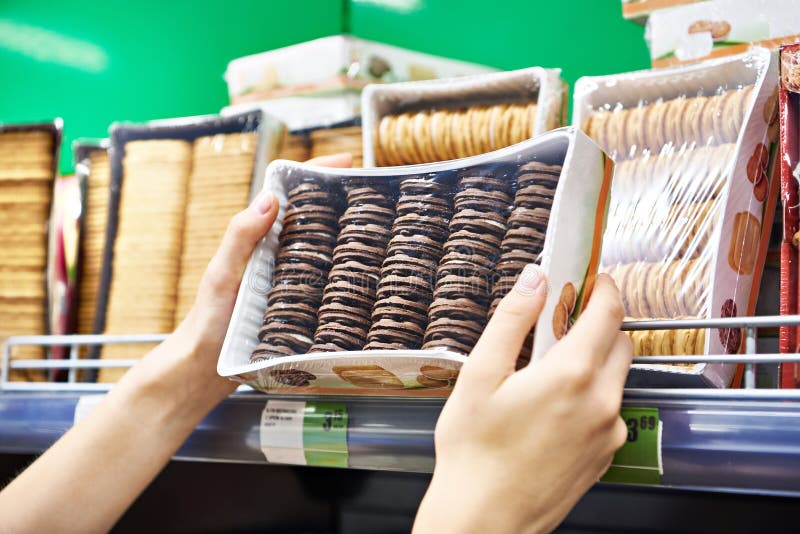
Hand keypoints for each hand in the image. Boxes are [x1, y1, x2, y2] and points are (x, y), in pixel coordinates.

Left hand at [119, 153, 354, 413]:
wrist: (203, 371)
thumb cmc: (208, 324)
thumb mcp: (223, 276)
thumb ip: (240, 237)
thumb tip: (270, 197)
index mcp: (255, 239)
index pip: (286, 194)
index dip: (315, 172)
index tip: (347, 162)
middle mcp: (273, 254)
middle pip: (310, 216)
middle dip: (340, 199)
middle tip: (375, 194)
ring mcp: (286, 278)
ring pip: (320, 246)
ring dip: (346, 232)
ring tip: (378, 227)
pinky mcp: (296, 303)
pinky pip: (323, 279)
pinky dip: (344, 269)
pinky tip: (363, 273)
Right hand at [414, 266, 631, 533]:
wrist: (485, 519)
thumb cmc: (474, 452)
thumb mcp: (480, 375)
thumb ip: (512, 319)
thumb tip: (534, 279)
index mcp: (572, 375)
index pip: (609, 312)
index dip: (604, 288)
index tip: (593, 279)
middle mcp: (602, 402)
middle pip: (620, 341)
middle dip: (598, 323)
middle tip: (560, 324)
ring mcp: (609, 432)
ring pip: (617, 376)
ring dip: (594, 360)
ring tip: (547, 372)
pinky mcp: (606, 455)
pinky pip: (610, 408)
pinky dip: (592, 394)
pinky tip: (552, 408)